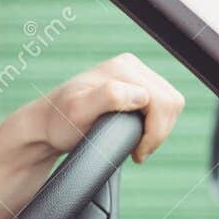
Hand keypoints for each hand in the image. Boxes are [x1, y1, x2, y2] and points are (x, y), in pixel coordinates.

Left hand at [0, 52, 185, 164]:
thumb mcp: (78, 111)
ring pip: (171, 105)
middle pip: (171, 102)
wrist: (46, 125)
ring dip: (158, 130)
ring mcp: (134, 75)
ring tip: (137, 145)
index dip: (154, 133)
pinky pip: (163, 106)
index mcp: (123, 68)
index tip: (136, 153)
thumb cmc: (59, 122)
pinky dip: (155, 125)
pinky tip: (137, 134)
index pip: (163, 102)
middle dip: (158, 132)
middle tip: (138, 152)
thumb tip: (140, 94)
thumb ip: (109, 97)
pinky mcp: (136, 86)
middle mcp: (130, 66)